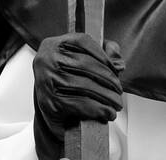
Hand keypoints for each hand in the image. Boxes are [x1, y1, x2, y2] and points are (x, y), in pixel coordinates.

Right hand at [32, 34, 124, 159]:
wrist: (49, 111)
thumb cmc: (67, 84)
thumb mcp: (81, 65)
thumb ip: (102, 55)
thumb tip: (118, 61)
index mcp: (54, 44)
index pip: (83, 41)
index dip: (103, 55)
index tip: (116, 68)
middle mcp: (47, 59)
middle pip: (86, 65)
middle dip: (109, 79)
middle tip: (119, 91)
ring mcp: (46, 81)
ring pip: (84, 85)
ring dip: (106, 97)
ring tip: (116, 104)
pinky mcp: (50, 102)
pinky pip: (80, 104)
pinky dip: (98, 109)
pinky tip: (107, 113)